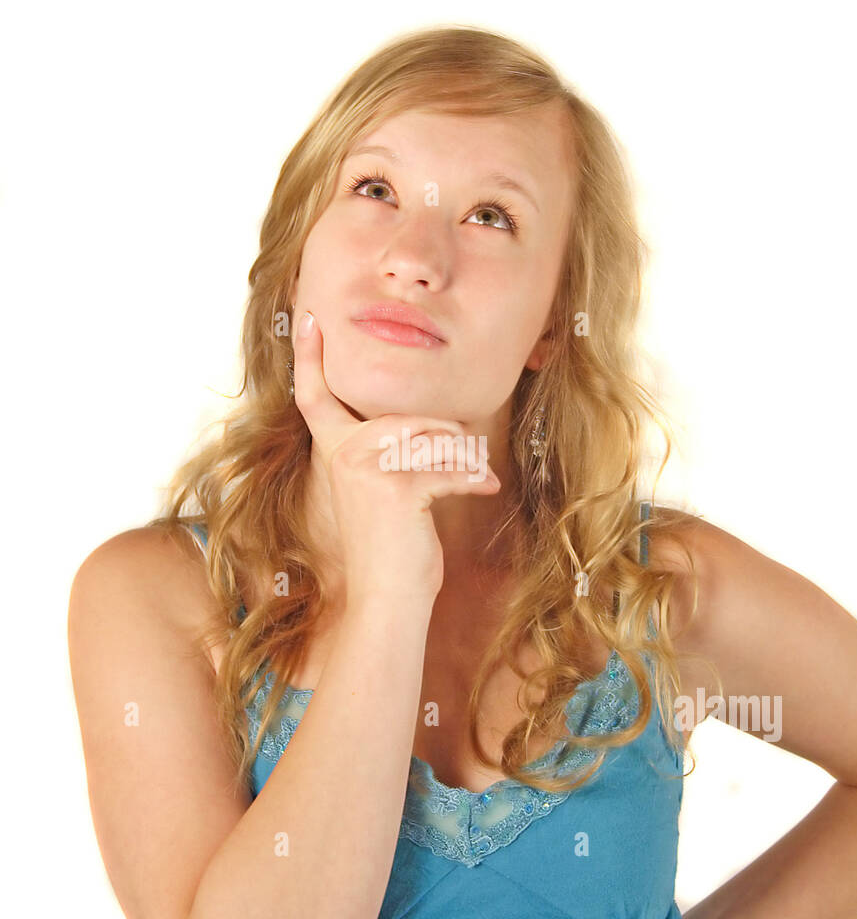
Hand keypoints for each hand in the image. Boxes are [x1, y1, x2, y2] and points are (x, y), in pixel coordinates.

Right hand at [290, 310, 500, 602]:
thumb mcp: (388, 491)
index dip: (310, 358)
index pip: (316, 398)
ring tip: (479, 476)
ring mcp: (366, 468)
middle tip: (472, 459)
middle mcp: (344, 455)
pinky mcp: (395, 486)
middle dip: (448, 437)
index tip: (310, 320)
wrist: (387, 598)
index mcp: (336, 452)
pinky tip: (484, 487)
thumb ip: (397, 453)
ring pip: (433, 438)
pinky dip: (473, 476)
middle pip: (408, 417)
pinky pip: (448, 465)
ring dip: (465, 458)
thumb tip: (450, 426)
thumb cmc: (394, 548)